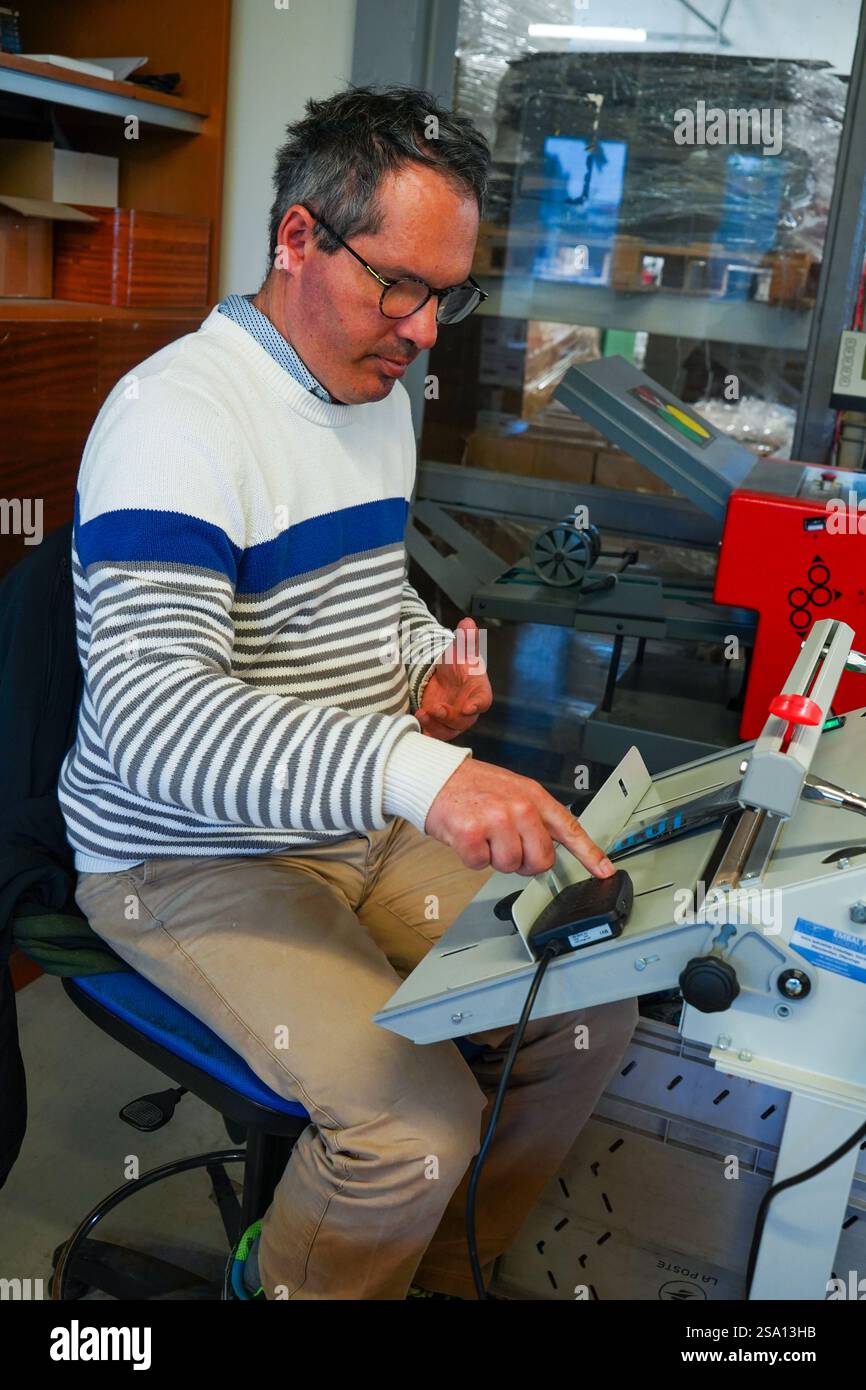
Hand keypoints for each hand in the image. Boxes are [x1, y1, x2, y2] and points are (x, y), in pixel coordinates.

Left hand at [417, 616, 492, 741]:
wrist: (443, 676)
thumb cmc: (458, 664)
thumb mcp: (460, 650)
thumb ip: (466, 639)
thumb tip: (468, 622)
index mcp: (478, 692)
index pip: (483, 701)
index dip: (477, 705)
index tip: (468, 707)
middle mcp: (467, 709)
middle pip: (463, 721)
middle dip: (449, 718)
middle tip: (436, 709)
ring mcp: (452, 720)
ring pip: (447, 731)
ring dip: (434, 726)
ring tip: (421, 714)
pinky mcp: (437, 725)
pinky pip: (434, 735)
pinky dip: (425, 733)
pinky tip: (414, 726)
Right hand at [426, 758, 614, 877]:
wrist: (434, 776)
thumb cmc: (471, 786)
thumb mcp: (511, 790)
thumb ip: (533, 816)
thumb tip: (546, 849)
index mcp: (533, 796)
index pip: (569, 827)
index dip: (589, 853)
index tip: (604, 870)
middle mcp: (520, 806)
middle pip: (541, 859)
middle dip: (524, 862)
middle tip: (506, 846)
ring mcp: (497, 819)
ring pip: (511, 865)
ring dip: (494, 858)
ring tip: (483, 835)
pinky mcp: (472, 832)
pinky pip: (481, 865)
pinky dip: (472, 858)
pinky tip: (467, 838)